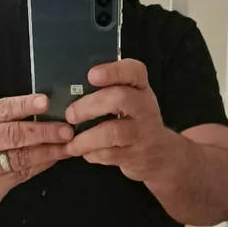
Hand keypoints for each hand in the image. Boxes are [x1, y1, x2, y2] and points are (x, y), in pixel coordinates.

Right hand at [0, 94, 72, 212]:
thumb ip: (8, 118)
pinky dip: (43, 164)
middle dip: (43, 131)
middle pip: (14, 134)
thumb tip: (47, 108)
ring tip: (68, 145)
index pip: (2, 109)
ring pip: (21, 157)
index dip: (25, 105)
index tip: (45, 101)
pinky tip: (56, 157)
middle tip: (66, 130)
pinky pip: (24, 172)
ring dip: (48, 151)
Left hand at [64, 59, 172, 181]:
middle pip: (120, 98)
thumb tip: (67, 91)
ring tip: (71, 142)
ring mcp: (143, 132)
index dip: (113, 71)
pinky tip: (83, 152)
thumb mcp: (128, 99)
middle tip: (70, 115)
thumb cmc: (133, 118)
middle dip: (90, 106)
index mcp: (140, 87)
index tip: (91, 75)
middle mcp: (145, 106)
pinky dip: (92, 154)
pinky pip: (110, 154)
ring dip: (86, 138)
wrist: (159, 153)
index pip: (134, 71)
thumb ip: (106, 91)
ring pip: (113, 132)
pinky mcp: (137, 155)